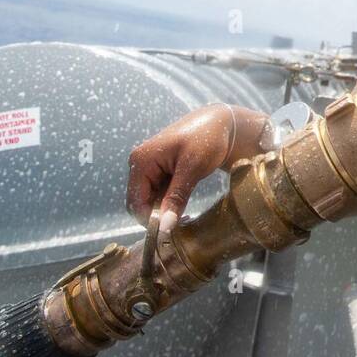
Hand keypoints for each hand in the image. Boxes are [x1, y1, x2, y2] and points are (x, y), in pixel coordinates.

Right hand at [126, 104, 260, 225]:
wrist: (221, 124)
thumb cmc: (207, 140)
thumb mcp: (192, 169)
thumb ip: (176, 197)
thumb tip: (164, 227)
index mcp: (141, 161)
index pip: (135, 201)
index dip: (149, 219)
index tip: (169, 232)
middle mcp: (140, 164)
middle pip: (139, 202)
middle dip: (156, 216)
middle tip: (180, 224)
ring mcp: (149, 168)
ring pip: (149, 200)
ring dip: (164, 211)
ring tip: (184, 217)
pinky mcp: (159, 172)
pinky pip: (158, 194)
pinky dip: (168, 203)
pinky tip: (183, 209)